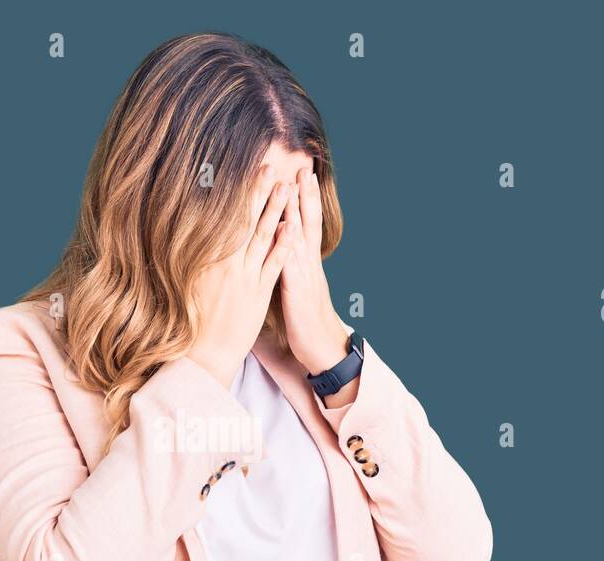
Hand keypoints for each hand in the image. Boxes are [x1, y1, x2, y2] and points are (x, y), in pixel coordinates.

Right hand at [188, 166, 297, 387]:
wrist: (202, 355)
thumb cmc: (192, 320)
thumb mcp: (189, 283)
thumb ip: (195, 258)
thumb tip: (191, 232)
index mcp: (207, 258)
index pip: (223, 218)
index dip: (234, 194)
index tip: (241, 170)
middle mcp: (225, 263)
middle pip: (244, 221)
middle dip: (257, 192)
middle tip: (268, 166)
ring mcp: (243, 278)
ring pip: (261, 237)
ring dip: (273, 210)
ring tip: (285, 186)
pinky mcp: (257, 294)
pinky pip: (272, 266)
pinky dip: (282, 246)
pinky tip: (291, 227)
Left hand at [278, 168, 356, 400]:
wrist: (323, 351)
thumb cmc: (306, 325)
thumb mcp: (297, 292)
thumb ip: (289, 271)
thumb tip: (280, 256)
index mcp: (306, 264)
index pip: (306, 225)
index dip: (304, 200)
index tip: (300, 175)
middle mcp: (308, 265)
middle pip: (307, 222)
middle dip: (304, 194)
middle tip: (303, 166)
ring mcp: (304, 276)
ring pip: (300, 236)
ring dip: (297, 209)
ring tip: (295, 184)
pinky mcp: (297, 292)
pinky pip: (290, 263)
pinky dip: (287, 243)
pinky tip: (284, 227)